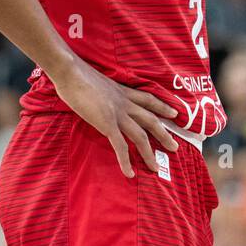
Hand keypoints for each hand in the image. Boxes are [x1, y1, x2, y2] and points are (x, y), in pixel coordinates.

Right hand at [54, 62, 180, 177]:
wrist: (71, 72)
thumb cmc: (76, 74)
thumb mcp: (96, 82)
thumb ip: (102, 92)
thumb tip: (97, 97)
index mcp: (122, 91)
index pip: (148, 99)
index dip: (162, 106)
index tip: (175, 113)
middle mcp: (124, 103)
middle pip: (150, 120)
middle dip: (164, 135)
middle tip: (175, 147)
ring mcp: (117, 113)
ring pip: (140, 136)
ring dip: (149, 153)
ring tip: (155, 168)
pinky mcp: (107, 123)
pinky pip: (120, 146)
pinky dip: (126, 161)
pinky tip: (130, 173)